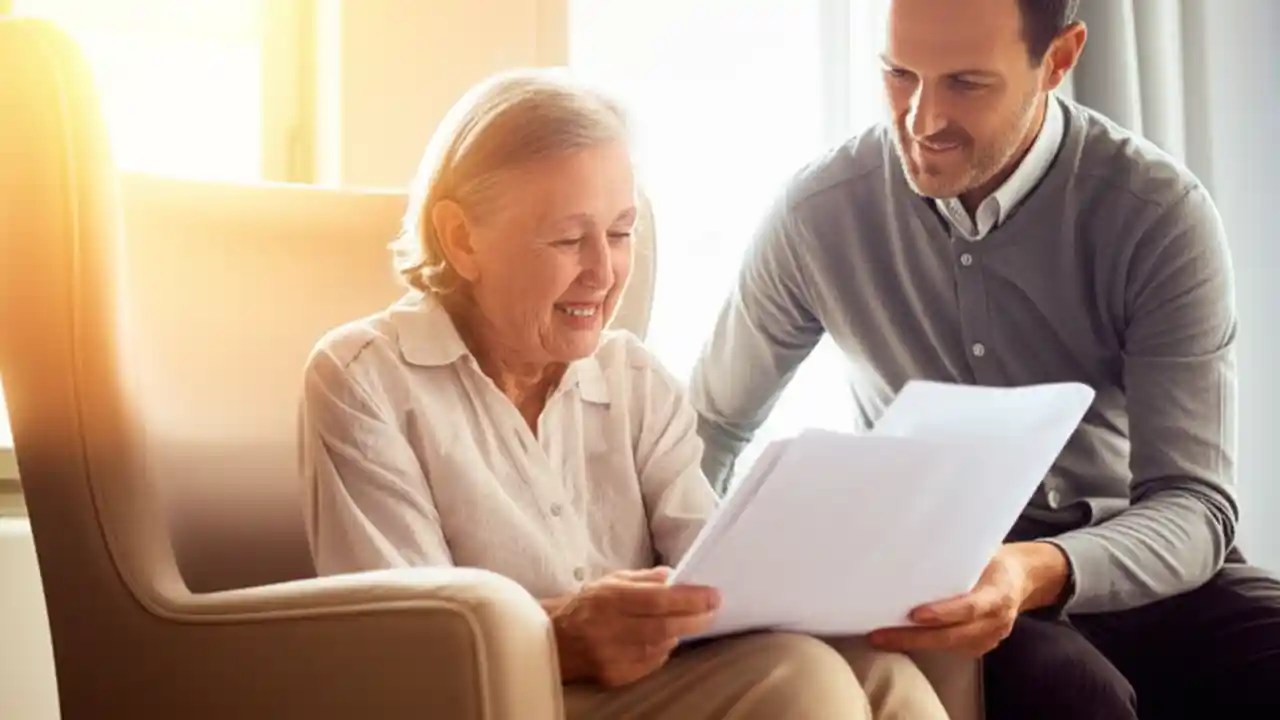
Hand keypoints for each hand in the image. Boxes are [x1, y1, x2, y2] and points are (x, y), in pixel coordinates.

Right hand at [548, 567, 720, 686]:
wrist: (553, 639)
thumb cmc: (586, 605)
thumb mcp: (611, 582)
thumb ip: (644, 579)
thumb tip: (674, 576)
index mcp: (610, 599)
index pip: (658, 600)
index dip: (690, 599)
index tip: (713, 595)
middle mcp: (610, 629)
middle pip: (664, 627)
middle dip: (695, 619)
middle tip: (713, 611)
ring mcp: (612, 656)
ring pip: (660, 647)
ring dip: (678, 635)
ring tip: (687, 623)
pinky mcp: (614, 676)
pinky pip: (650, 664)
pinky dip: (662, 651)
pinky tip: (664, 641)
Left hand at [869, 542, 1067, 656]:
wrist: (1022, 578)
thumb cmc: (994, 559)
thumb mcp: (984, 551)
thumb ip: (958, 554)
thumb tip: (915, 538)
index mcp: (999, 592)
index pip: (970, 607)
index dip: (943, 613)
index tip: (915, 614)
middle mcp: (996, 620)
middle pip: (952, 635)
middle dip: (913, 637)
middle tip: (880, 636)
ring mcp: (990, 637)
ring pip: (948, 646)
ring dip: (912, 643)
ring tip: (880, 638)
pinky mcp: (981, 646)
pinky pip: (950, 649)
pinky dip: (924, 645)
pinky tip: (900, 639)